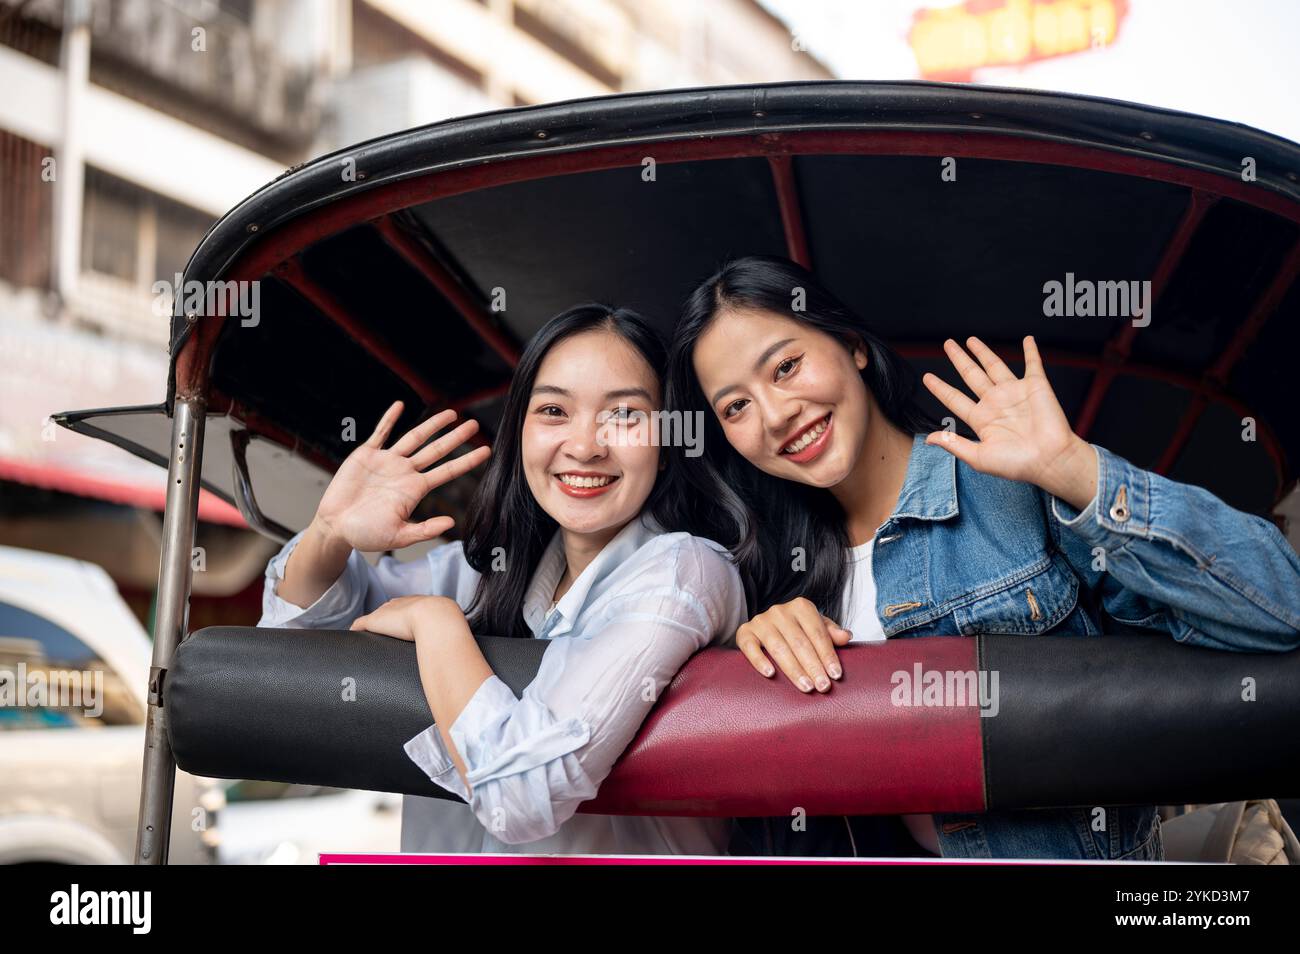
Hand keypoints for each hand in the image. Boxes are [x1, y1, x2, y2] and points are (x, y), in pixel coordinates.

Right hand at [314, 400, 490, 552]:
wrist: (335, 526)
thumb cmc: (365, 534)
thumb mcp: (398, 536)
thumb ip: (424, 530)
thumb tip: (451, 523)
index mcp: (414, 489)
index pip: (447, 471)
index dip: (467, 461)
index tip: (487, 452)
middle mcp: (405, 472)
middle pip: (436, 450)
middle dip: (455, 437)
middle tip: (474, 424)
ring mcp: (387, 462)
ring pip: (414, 438)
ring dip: (431, 425)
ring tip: (451, 413)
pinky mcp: (366, 455)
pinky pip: (381, 433)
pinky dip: (389, 419)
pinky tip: (400, 406)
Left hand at [349, 595, 463, 641]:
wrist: (436, 618)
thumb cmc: (447, 624)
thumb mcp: (452, 625)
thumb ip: (455, 635)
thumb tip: (465, 652)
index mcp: (419, 603)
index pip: (407, 607)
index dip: (403, 615)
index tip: (402, 624)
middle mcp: (401, 604)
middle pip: (390, 609)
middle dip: (387, 618)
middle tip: (385, 630)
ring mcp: (388, 613)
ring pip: (375, 617)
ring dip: (370, 625)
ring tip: (366, 634)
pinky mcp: (375, 622)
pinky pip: (361, 624)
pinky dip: (357, 629)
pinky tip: (352, 635)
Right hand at [735, 598, 851, 692]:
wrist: (767, 626)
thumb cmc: (797, 630)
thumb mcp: (816, 627)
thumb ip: (831, 632)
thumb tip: (846, 637)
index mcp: (801, 606)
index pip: (817, 633)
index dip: (827, 655)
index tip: (836, 675)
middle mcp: (779, 611)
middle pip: (800, 642)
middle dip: (813, 666)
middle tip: (823, 687)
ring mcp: (761, 621)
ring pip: (778, 648)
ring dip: (794, 669)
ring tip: (806, 687)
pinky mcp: (744, 632)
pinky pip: (750, 647)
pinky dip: (759, 660)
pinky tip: (770, 674)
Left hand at [921, 336, 1097, 507]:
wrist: (1051, 460)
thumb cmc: (1017, 463)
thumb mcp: (978, 457)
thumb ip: (953, 444)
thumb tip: (928, 439)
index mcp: (981, 419)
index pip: (954, 398)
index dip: (940, 388)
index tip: (927, 377)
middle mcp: (996, 402)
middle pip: (971, 375)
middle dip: (959, 359)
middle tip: (948, 344)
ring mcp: (1014, 392)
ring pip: (994, 365)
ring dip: (983, 352)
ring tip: (971, 340)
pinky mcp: (1036, 386)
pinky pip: (1033, 364)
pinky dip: (1031, 351)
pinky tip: (1027, 340)